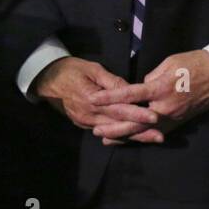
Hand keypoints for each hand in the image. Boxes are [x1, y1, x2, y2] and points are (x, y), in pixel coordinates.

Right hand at [33, 56, 160, 138]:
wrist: (48, 79)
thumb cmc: (72, 70)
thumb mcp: (93, 69)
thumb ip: (112, 81)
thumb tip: (131, 88)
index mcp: (92, 99)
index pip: (119, 109)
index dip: (137, 114)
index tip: (154, 117)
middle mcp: (89, 115)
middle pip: (119, 125)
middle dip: (140, 132)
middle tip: (160, 136)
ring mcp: (85, 122)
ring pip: (113, 131)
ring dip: (133, 136)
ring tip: (153, 138)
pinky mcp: (84, 124)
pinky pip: (105, 131)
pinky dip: (120, 134)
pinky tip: (135, 137)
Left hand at [89, 49, 208, 144]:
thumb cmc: (195, 63)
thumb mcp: (170, 62)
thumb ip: (152, 76)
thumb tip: (142, 85)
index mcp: (161, 88)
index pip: (129, 94)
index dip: (110, 97)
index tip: (93, 99)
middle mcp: (164, 106)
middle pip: (134, 121)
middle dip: (113, 127)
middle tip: (96, 131)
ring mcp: (172, 117)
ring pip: (144, 131)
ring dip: (124, 136)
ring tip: (106, 140)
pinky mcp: (179, 122)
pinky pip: (156, 132)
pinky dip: (142, 136)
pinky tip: (131, 139)